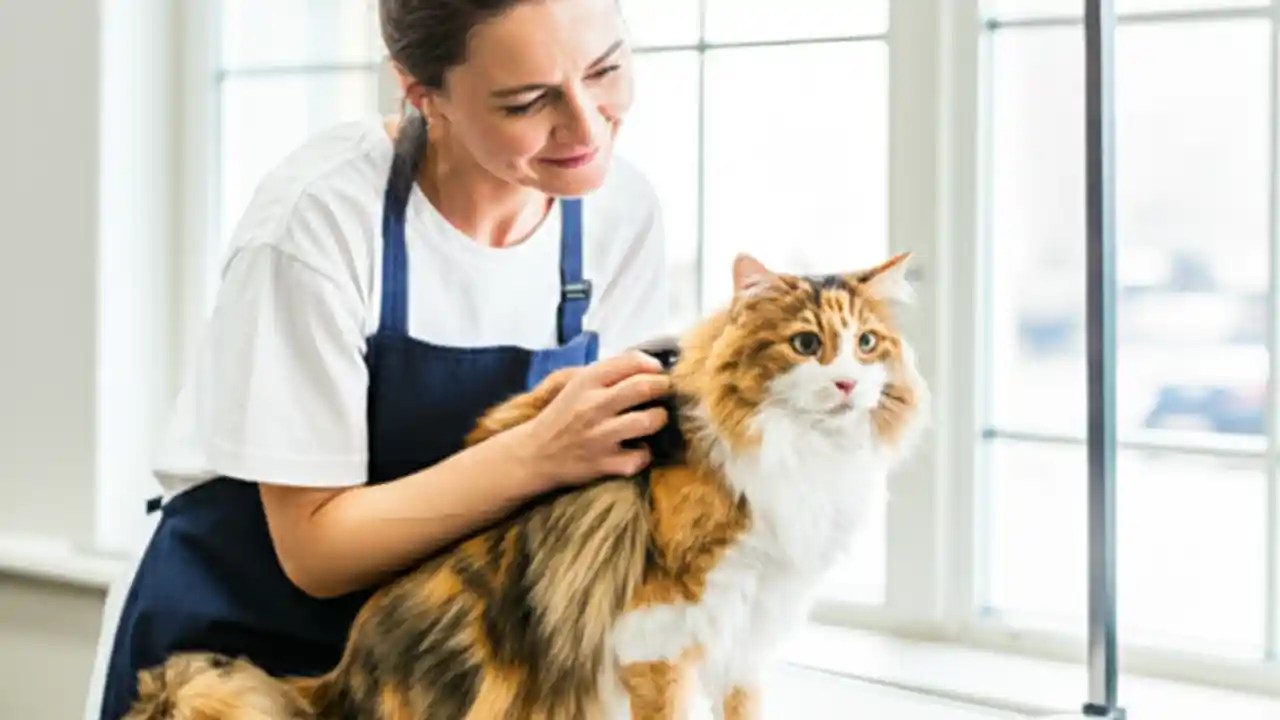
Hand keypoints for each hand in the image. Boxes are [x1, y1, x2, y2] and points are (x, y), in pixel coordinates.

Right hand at [520, 351, 671, 487]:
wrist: (534, 454)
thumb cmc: (561, 415)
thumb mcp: (574, 384)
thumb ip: (606, 374)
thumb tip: (647, 365)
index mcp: (586, 381)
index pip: (629, 362)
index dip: (651, 364)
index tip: (657, 371)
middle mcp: (594, 405)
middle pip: (643, 387)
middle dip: (663, 386)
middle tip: (664, 390)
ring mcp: (600, 436)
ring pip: (648, 421)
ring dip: (659, 418)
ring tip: (656, 418)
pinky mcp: (604, 463)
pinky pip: (639, 457)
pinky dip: (643, 454)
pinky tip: (637, 449)